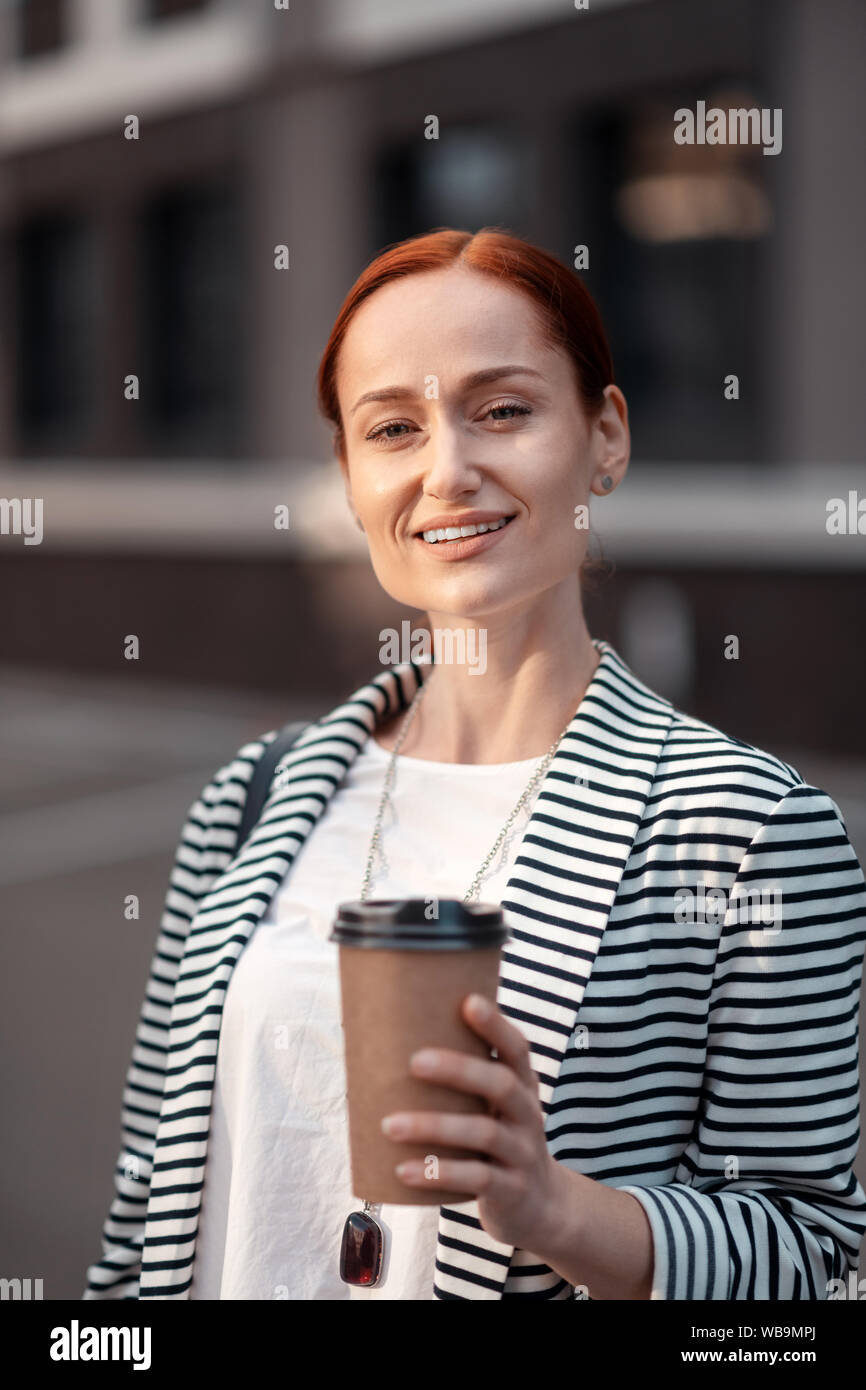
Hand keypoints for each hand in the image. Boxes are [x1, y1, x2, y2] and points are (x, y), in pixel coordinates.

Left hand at [380, 993, 566, 1251]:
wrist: (539, 1205)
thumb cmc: (497, 1140)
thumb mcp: (494, 1108)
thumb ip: (463, 1082)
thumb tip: (387, 1045)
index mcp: (522, 1086)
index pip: (517, 1048)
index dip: (496, 1025)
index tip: (468, 1002)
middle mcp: (528, 1115)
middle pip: (500, 1084)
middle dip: (458, 1069)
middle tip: (414, 1062)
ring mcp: (522, 1153)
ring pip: (482, 1133)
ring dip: (434, 1126)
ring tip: (389, 1125)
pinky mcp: (510, 1190)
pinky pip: (475, 1179)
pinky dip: (437, 1174)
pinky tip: (403, 1170)